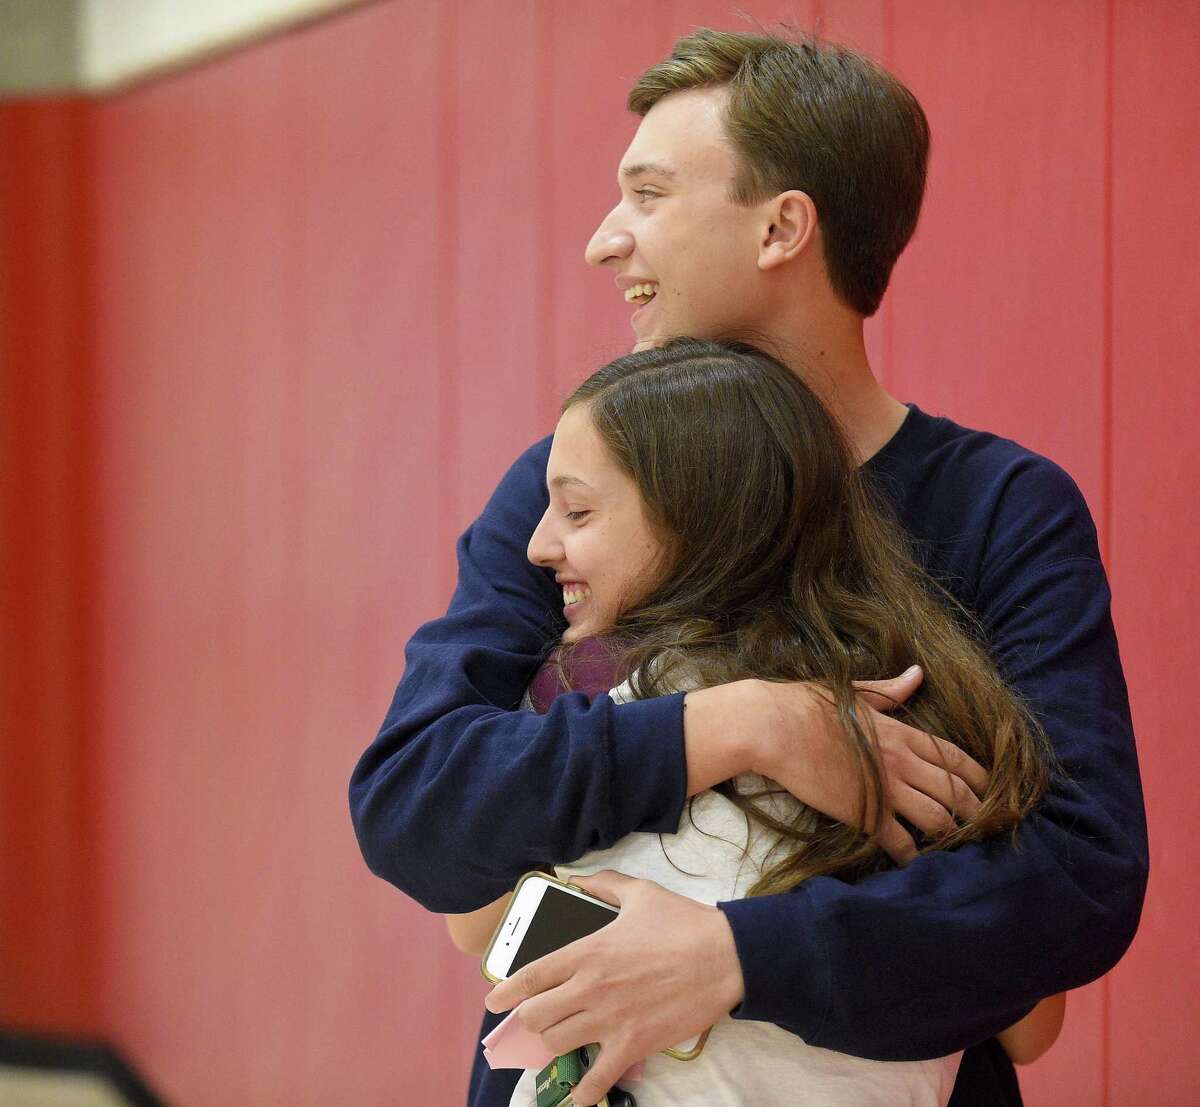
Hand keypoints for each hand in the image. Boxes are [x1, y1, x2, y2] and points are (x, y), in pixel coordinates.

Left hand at [484, 870, 741, 1106]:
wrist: (724, 958)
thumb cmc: (682, 923)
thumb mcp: (639, 893)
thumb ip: (603, 885)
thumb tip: (576, 878)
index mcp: (587, 952)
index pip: (531, 976)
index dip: (506, 991)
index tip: (493, 1001)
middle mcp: (590, 989)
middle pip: (535, 1016)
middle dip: (527, 1020)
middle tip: (531, 1020)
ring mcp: (610, 1021)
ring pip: (556, 1045)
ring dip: (551, 1047)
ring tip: (554, 1045)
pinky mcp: (633, 1046)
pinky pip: (595, 1079)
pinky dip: (582, 1092)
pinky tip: (578, 1095)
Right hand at [750, 665, 988, 863]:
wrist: (773, 727)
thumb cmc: (806, 704)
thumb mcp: (855, 692)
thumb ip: (890, 688)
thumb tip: (918, 673)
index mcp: (900, 732)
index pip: (954, 756)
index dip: (979, 775)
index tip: (993, 789)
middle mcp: (901, 761)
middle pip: (955, 791)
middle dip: (977, 810)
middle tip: (988, 825)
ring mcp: (884, 788)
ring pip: (936, 817)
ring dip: (950, 833)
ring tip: (957, 844)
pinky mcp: (863, 812)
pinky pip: (899, 841)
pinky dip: (912, 854)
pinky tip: (916, 861)